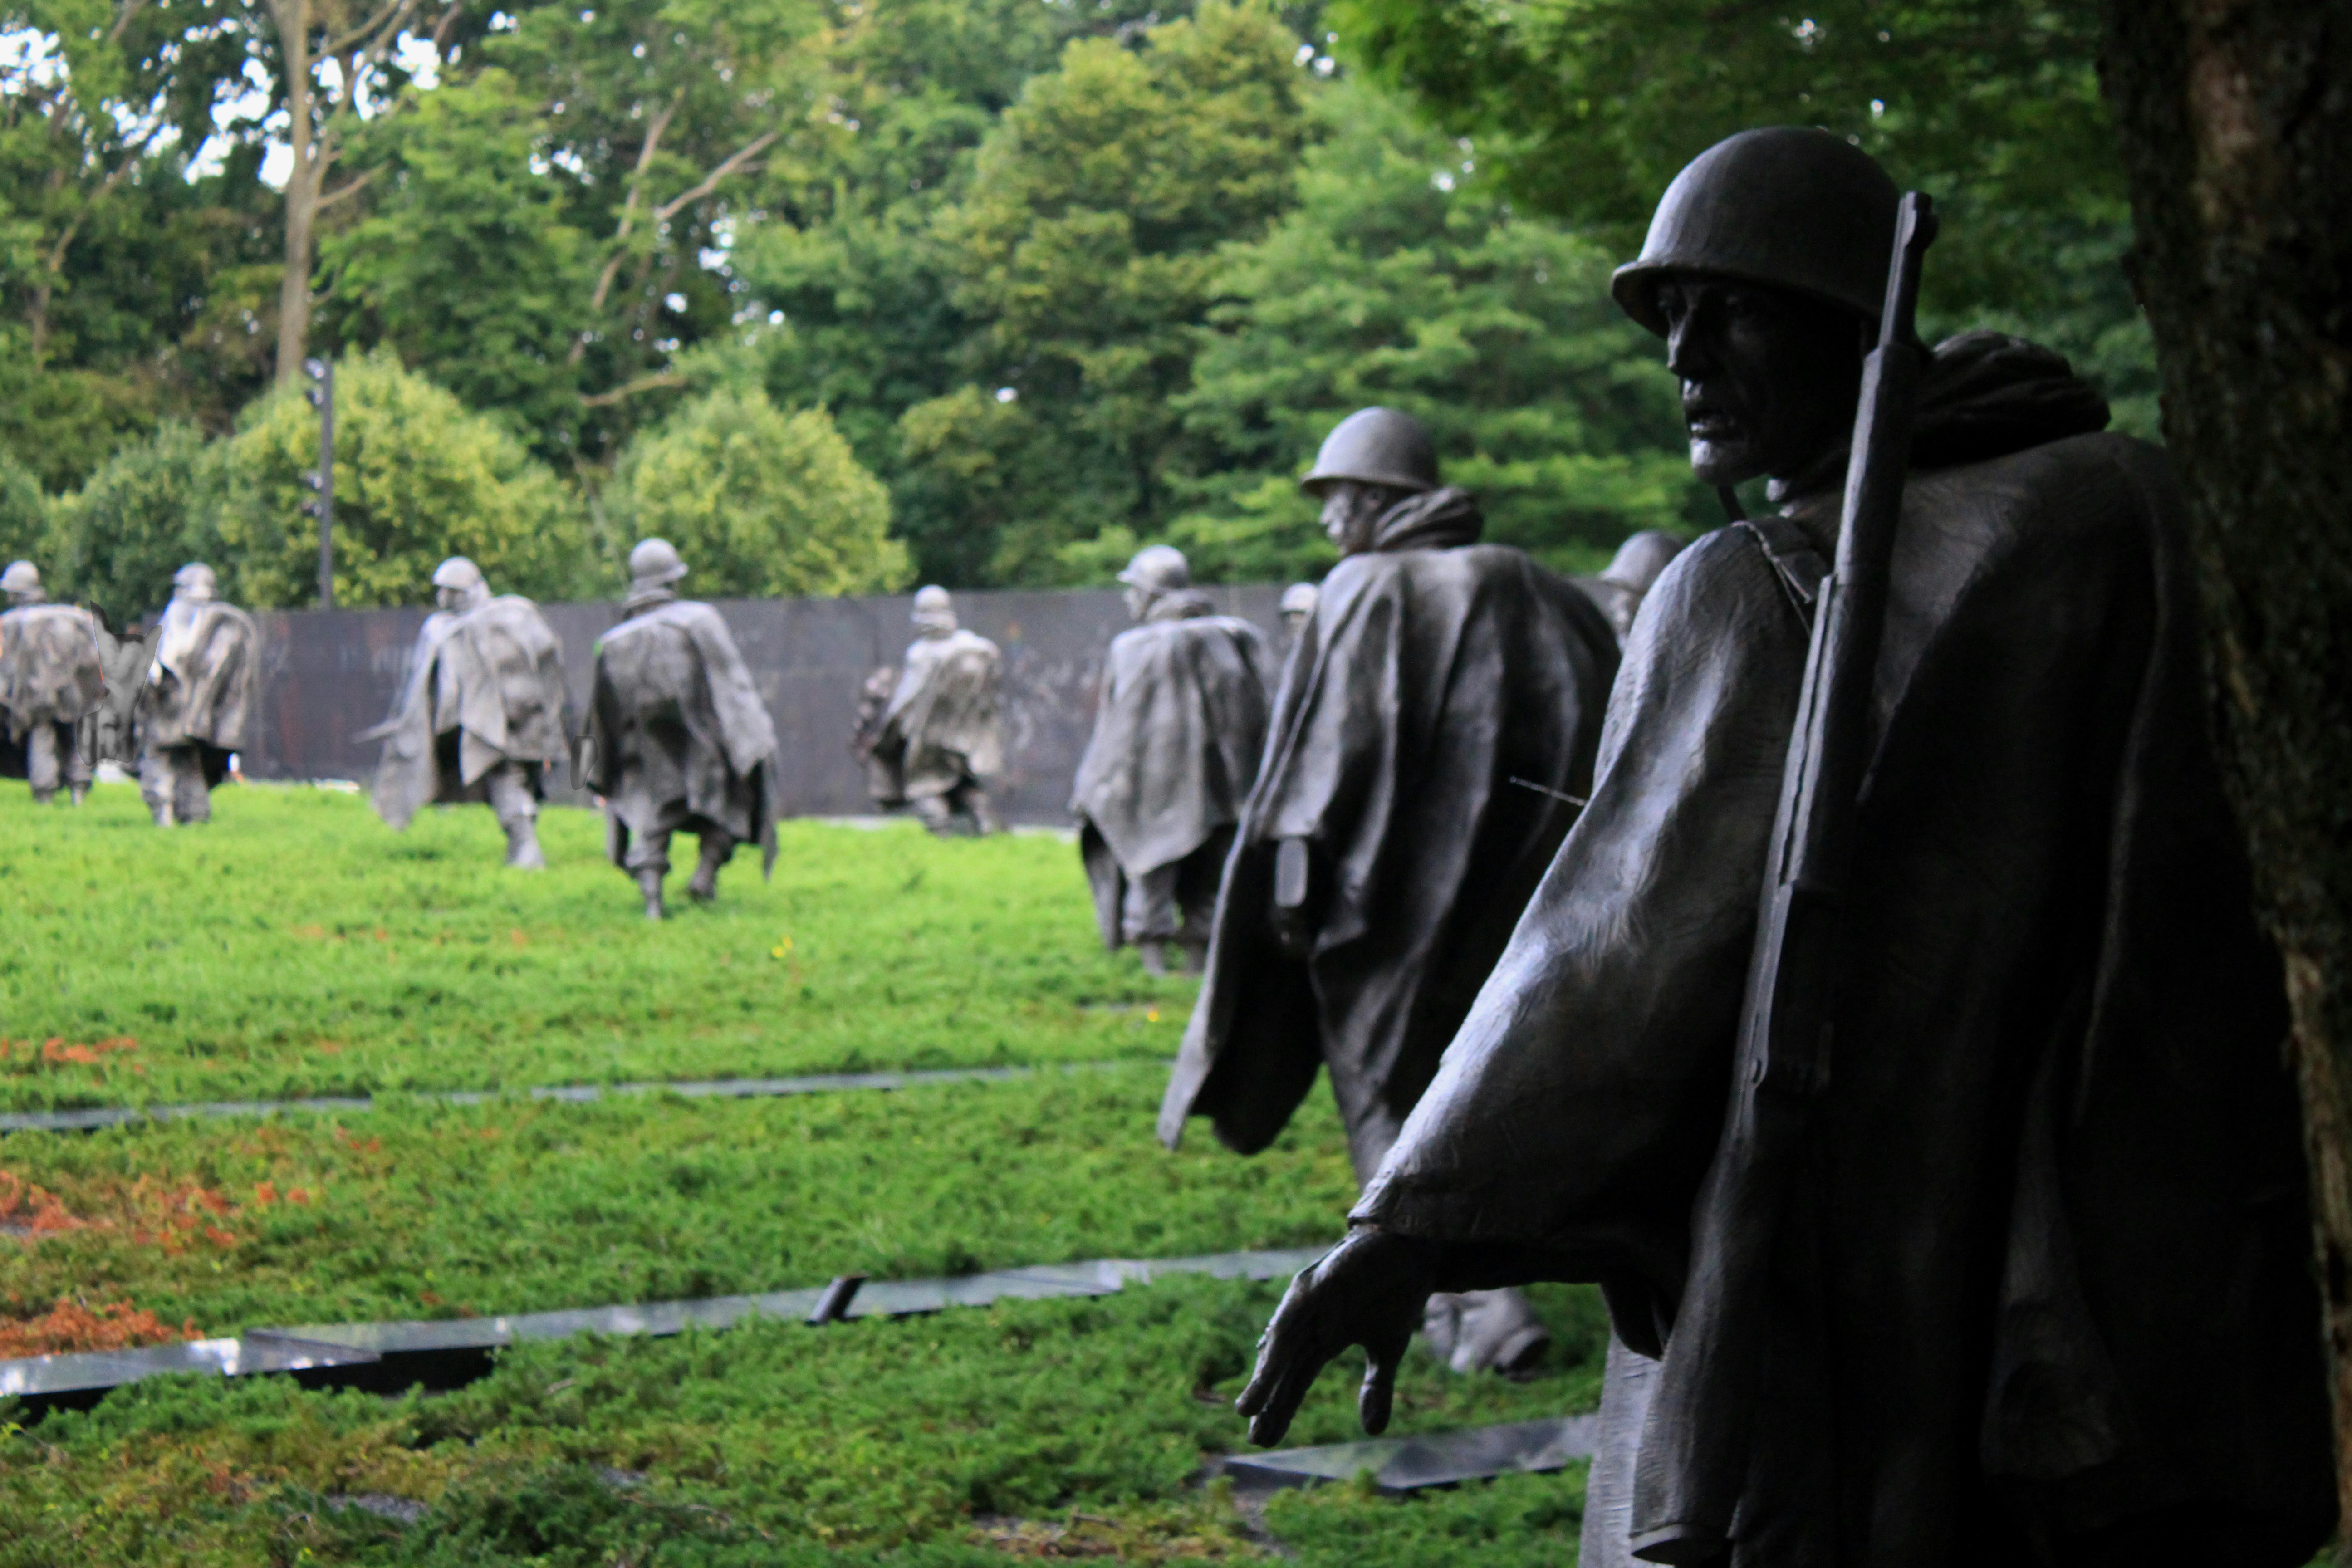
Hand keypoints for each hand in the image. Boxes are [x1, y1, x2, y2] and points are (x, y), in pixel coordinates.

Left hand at [1235, 1227, 1436, 1446]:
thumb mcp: (1388, 1350)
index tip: (1263, 1438)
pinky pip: (1297, 1311)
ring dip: (1265, 1375)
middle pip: (1282, 1367)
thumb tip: (1373, 1431)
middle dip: (1267, 1400)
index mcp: (1323, 1340)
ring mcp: (1311, 1301)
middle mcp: (1309, 1322)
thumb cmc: (1397, 1295)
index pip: (1294, 1380)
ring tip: (1247, 1408)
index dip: (1279, 1408)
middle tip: (1253, 1435)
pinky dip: (1282, 1334)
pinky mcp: (1319, 1281)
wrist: (1415, 1249)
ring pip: (1282, 1343)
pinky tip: (1266, 1355)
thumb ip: (1375, 1387)